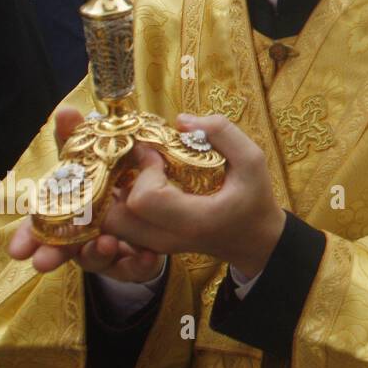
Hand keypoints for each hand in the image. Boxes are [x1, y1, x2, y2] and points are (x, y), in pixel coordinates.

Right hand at [6, 107, 163, 281]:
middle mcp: (86, 233)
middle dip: (53, 254)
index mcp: (73, 210)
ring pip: (97, 259)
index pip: (44, 224)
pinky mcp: (137, 259)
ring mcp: (111, 248)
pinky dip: (138, 263)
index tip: (18, 249)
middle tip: (45, 262)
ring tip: (108, 244)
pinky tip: (147, 256)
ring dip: (97, 254)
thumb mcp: (99, 156)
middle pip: (64, 248)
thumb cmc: (116, 179)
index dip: (29, 236)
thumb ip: (80, 138)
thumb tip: (65, 110)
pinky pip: (135, 267)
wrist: (160, 206)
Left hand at [101, 114, 286, 278]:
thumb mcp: (253, 159)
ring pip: (112, 227)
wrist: (255, 239)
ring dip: (115, 196)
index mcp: (195, 220)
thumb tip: (180, 120)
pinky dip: (119, 208)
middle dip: (119, 184)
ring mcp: (158, 246)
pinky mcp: (152, 246)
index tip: (157, 152)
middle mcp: (170, 239)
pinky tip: (137, 188)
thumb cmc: (255, 198)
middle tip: (137, 163)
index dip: (145, 170)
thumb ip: (223, 133)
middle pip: (116, 218)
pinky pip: (119, 230)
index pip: (145, 199)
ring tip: (134, 174)